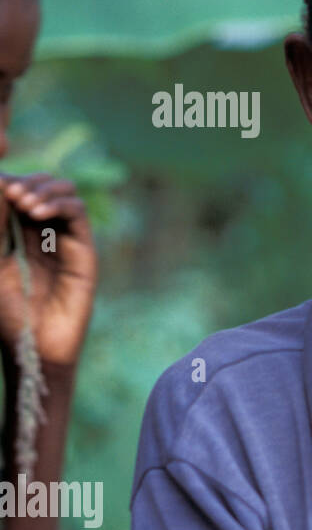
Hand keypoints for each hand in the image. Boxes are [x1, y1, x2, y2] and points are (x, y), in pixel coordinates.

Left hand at [0, 173, 97, 369]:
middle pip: (46, 188)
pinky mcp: (85, 251)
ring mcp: (68, 242)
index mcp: (22, 237)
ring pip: (66, 193)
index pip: (23, 194)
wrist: (32, 347)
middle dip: (28, 182)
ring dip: (43, 189)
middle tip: (9, 193)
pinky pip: (78, 213)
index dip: (13, 182)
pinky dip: (58, 204)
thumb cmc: (8, 314)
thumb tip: (1, 183)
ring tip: (21, 202)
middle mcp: (48, 236)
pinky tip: (34, 212)